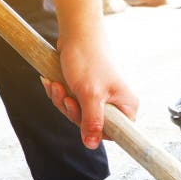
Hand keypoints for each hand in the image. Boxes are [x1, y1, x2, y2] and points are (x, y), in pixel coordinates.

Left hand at [41, 34, 137, 149]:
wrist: (77, 34)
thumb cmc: (89, 60)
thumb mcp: (90, 95)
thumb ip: (92, 122)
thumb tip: (92, 145)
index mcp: (126, 106)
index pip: (116, 134)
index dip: (97, 133)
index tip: (84, 121)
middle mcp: (116, 104)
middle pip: (92, 125)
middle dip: (73, 112)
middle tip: (67, 97)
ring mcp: (100, 98)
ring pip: (78, 114)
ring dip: (62, 102)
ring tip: (57, 86)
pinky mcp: (86, 91)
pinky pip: (70, 103)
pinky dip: (59, 94)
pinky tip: (53, 83)